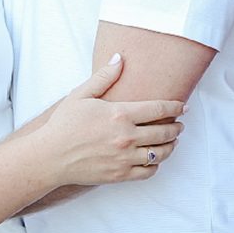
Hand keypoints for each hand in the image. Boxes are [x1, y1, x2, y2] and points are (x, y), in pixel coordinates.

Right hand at [33, 55, 184, 186]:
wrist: (50, 157)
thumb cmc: (63, 124)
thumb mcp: (81, 95)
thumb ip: (104, 77)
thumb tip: (119, 58)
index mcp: (119, 114)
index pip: (159, 109)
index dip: (175, 107)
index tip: (183, 106)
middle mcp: (126, 136)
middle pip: (165, 132)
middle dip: (176, 127)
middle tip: (179, 125)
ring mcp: (125, 158)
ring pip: (160, 153)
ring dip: (171, 146)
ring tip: (171, 142)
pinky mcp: (120, 174)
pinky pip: (148, 171)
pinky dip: (155, 165)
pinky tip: (153, 158)